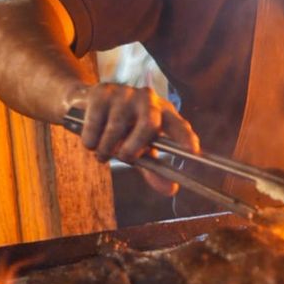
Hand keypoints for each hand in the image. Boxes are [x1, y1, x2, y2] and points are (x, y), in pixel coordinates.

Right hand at [66, 83, 198, 195]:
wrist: (89, 102)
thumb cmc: (122, 128)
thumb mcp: (140, 148)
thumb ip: (154, 168)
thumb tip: (171, 190)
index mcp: (163, 113)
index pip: (179, 125)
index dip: (186, 137)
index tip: (193, 152)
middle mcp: (148, 99)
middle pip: (149, 124)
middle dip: (133, 148)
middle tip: (123, 157)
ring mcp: (125, 93)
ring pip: (117, 127)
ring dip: (106, 148)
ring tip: (102, 154)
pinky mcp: (102, 92)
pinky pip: (95, 123)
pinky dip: (91, 140)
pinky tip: (91, 141)